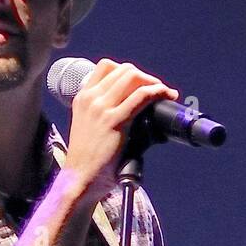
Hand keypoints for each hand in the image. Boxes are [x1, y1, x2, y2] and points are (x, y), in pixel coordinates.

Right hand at [61, 59, 178, 200]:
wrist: (79, 179)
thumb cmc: (88, 160)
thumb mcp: (90, 127)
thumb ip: (107, 114)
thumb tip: (136, 110)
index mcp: (83, 97)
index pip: (107, 67)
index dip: (129, 72)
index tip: (141, 84)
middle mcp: (91, 98)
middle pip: (124, 69)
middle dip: (145, 77)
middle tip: (157, 90)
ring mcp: (101, 108)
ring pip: (133, 77)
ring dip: (153, 82)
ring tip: (164, 93)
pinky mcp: (114, 121)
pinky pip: (141, 96)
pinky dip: (157, 92)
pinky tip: (165, 96)